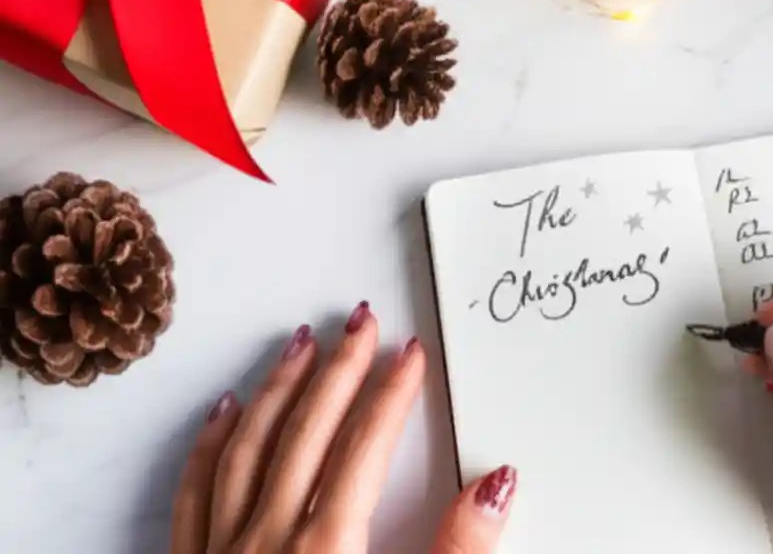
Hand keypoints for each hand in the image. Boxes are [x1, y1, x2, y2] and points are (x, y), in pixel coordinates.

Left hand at [171, 302, 516, 553]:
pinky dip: (211, 444)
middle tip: (360, 322)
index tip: (411, 354)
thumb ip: (460, 551)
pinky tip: (224, 414)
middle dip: (339, 369)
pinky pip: (196, 492)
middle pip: (307, 430)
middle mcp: (268, 539)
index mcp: (327, 546)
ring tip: (297, 345)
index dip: (393, 393)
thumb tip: (496, 482)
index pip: (367, 444)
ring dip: (278, 389)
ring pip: (248, 447)